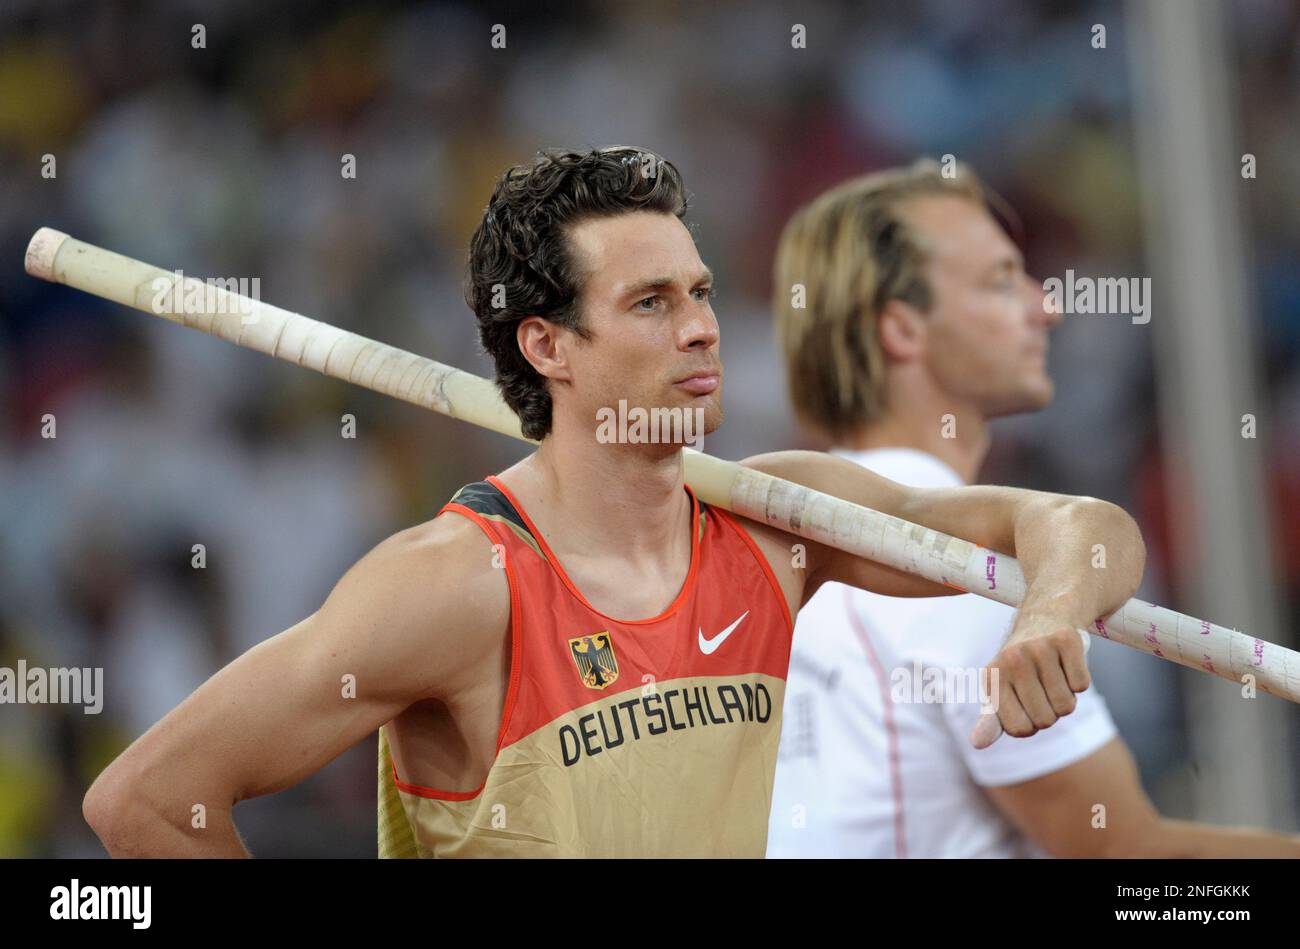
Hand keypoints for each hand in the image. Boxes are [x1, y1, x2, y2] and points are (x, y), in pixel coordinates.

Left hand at [971, 622, 1091, 748]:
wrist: (1045, 617)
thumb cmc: (1020, 665)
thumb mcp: (1001, 690)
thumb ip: (992, 719)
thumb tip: (977, 744)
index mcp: (992, 676)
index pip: (1020, 730)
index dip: (1030, 725)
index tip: (1026, 705)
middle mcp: (1011, 660)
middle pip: (1046, 720)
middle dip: (1050, 712)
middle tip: (1042, 687)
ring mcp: (1038, 648)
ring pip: (1066, 706)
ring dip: (1066, 698)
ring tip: (1054, 676)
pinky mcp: (1066, 640)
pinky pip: (1082, 686)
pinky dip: (1080, 681)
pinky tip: (1067, 663)